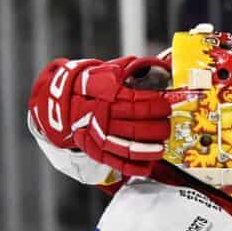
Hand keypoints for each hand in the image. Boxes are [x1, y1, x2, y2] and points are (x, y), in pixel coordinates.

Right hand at [31, 53, 172, 174]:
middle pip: (136, 127)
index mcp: (108, 96)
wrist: (64, 101)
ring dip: (149, 150)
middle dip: (158, 129)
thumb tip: (164, 63)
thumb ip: (133, 69)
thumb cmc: (94, 85)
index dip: (154, 106)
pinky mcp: (96, 150)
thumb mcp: (110, 71)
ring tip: (162, 147)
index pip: (136, 103)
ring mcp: (98, 135)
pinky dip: (133, 167)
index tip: (166, 106)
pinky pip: (116, 162)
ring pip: (128, 147)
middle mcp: (103, 116)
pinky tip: (148, 167)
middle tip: (167, 125)